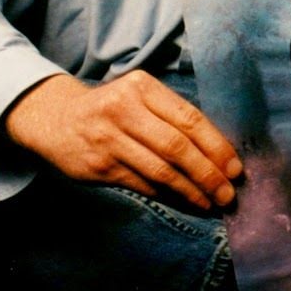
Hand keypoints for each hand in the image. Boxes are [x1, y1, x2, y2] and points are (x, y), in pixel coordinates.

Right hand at [4, 70, 242, 211]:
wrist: (56, 118)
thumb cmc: (111, 108)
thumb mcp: (138, 97)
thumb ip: (171, 116)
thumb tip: (217, 152)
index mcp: (142, 87)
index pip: (189, 118)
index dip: (216, 145)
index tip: (235, 167)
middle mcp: (124, 110)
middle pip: (177, 146)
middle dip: (208, 173)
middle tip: (227, 193)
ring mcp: (109, 139)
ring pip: (160, 170)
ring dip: (190, 190)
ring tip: (210, 202)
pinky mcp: (99, 166)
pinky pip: (142, 184)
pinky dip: (168, 196)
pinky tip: (185, 202)